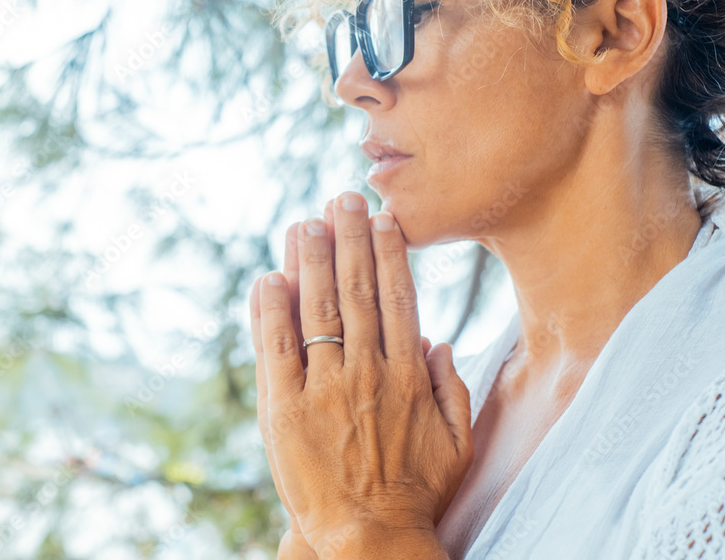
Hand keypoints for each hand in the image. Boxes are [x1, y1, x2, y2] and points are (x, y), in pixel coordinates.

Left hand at [253, 191, 473, 554]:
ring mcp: (323, 387)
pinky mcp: (283, 407)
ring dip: (308, 259)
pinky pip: (274, 348)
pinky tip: (268, 277)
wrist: (370, 536)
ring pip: (314, 308)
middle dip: (348, 237)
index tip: (383, 217)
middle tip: (341, 198)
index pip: (398, 297)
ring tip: (304, 222)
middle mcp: (366, 370)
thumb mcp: (456, 442)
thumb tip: (439, 340)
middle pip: (355, 289)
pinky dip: (270, 310)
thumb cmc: (415, 491)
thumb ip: (452, 388)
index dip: (388, 252)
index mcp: (407, 374)